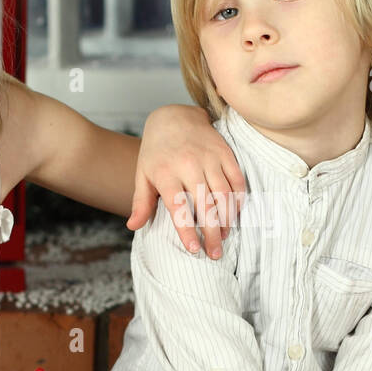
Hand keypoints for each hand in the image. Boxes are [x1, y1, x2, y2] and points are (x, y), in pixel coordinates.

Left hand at [128, 104, 247, 259]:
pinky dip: (238, 200)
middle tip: (215, 254)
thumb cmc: (156, 152)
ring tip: (224, 238)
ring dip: (227, 220)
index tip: (194, 250)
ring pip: (224, 195)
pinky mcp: (225, 153)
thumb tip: (133, 226)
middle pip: (205, 206)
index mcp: (166, 173)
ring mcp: (210, 158)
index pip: (178, 208)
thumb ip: (141, 202)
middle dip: (212, 233)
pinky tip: (234, 215)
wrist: (174, 117)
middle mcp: (189, 165)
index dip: (187, 231)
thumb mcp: (143, 175)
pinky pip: (237, 181)